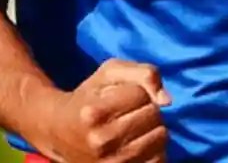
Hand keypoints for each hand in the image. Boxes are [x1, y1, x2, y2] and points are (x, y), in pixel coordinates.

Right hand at [25, 59, 171, 162]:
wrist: (60, 132)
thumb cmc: (89, 97)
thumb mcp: (110, 74)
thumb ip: (143, 74)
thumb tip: (167, 101)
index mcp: (93, 113)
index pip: (141, 94)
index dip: (137, 91)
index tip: (121, 96)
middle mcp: (101, 141)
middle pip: (153, 115)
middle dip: (147, 108)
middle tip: (129, 112)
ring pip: (161, 137)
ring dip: (153, 128)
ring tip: (134, 128)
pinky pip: (160, 159)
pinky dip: (155, 149)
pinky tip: (138, 144)